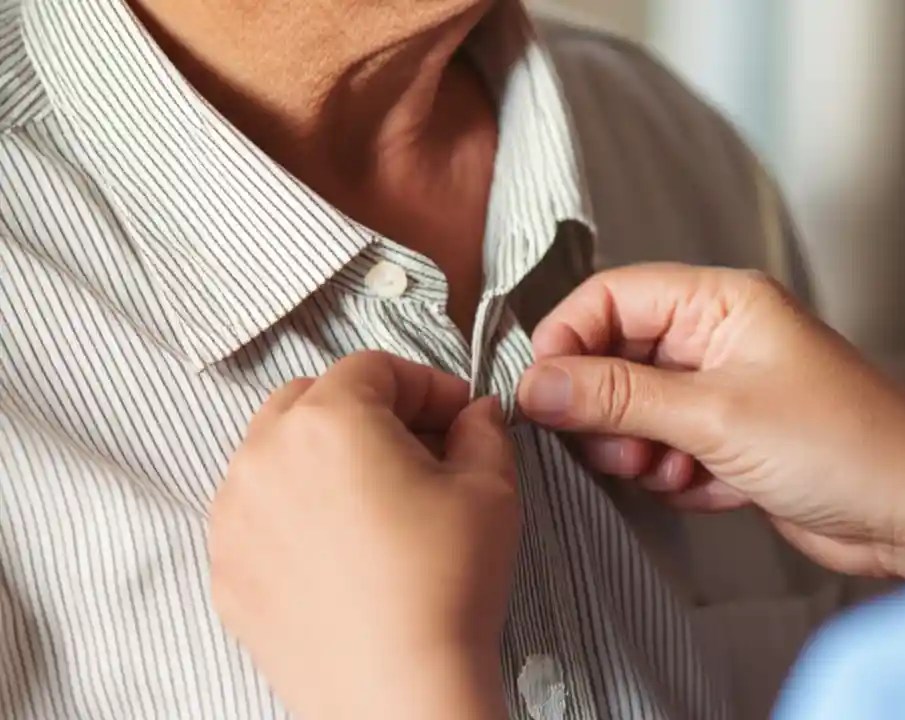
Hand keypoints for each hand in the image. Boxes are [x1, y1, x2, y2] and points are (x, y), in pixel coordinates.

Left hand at [209, 351, 517, 719]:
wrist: (401, 695)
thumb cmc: (444, 588)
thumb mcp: (491, 489)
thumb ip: (483, 429)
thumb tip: (475, 414)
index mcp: (329, 420)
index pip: (374, 368)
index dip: (426, 385)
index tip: (458, 414)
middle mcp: (265, 456)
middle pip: (312, 399)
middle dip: (368, 413)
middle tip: (419, 451)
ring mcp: (234, 517)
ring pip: (275, 454)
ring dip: (324, 459)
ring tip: (378, 502)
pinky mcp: (228, 571)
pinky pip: (257, 516)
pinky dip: (294, 513)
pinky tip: (343, 549)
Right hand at [517, 265, 904, 578]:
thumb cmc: (843, 445)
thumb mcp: (716, 415)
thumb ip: (619, 397)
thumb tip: (536, 385)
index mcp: (720, 301)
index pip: (611, 296)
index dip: (568, 341)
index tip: (542, 396)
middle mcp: (719, 337)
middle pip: (616, 357)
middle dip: (607, 410)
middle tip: (622, 450)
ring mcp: (725, 391)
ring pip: (636, 411)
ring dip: (641, 451)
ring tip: (678, 473)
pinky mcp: (732, 442)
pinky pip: (666, 451)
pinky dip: (674, 477)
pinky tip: (711, 491)